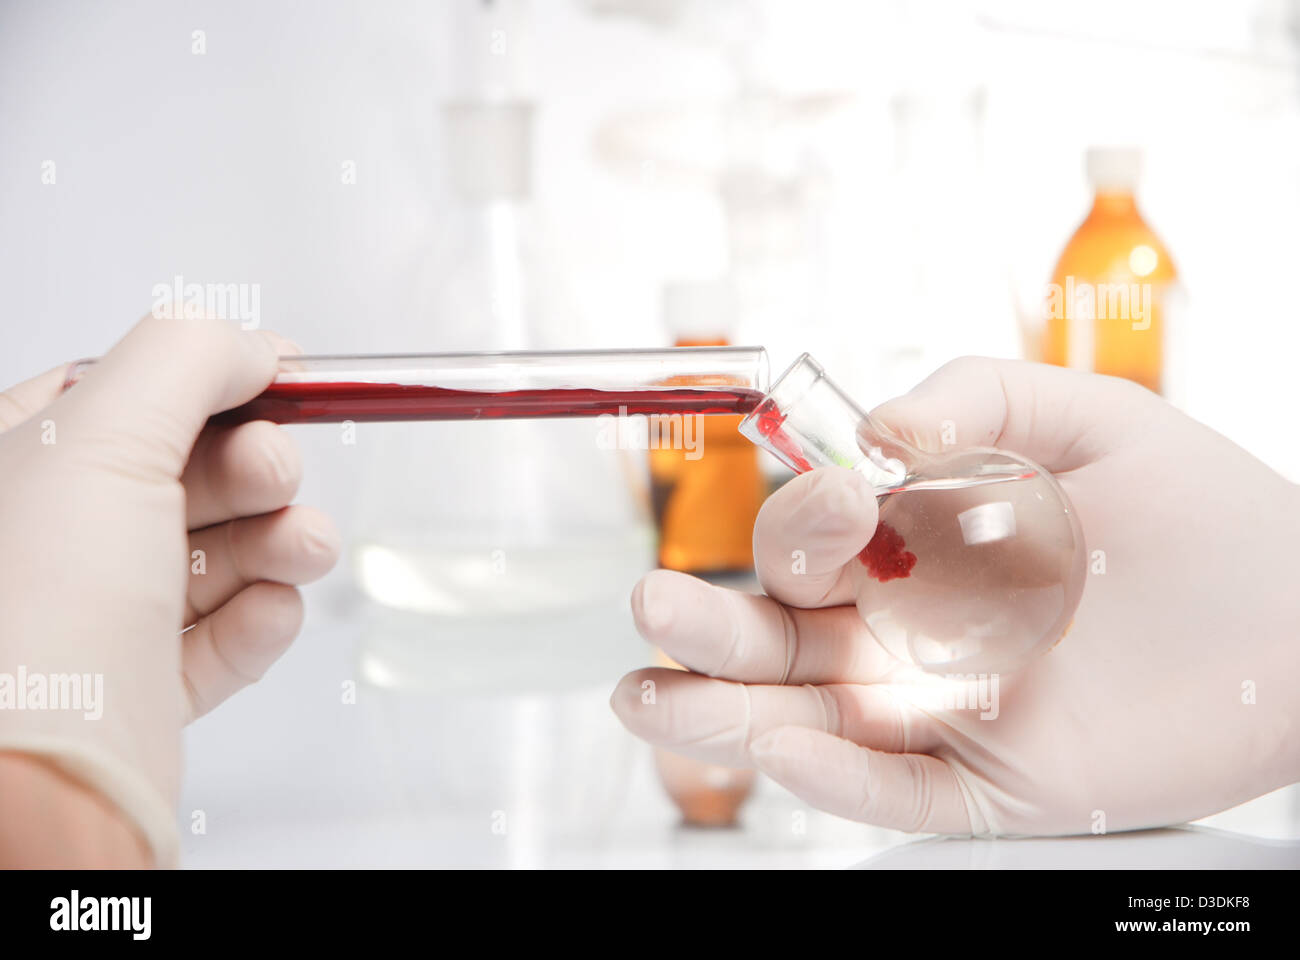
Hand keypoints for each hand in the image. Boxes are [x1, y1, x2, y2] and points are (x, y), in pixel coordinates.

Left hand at [0, 316, 339, 864]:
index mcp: (14, 467)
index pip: (125, 393)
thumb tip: (248, 346)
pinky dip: (258, 620)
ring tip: (302, 547)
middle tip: (276, 472)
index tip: (285, 377)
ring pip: (213, 556)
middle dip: (252, 469)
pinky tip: (269, 611)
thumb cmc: (32, 621)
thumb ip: (184, 362)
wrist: (42, 784)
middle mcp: (49, 541)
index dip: (212, 381)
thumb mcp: (104, 441)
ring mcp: (94, 620)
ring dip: (276, 543)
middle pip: (184, 474)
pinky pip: (221, 639)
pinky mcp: (140, 692)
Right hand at [612, 357, 1299, 834]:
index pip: (816, 544)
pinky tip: (777, 748)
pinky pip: (895, 789)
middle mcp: (907, 631)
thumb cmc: (1200, 511)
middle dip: (708, 625)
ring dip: (725, 712)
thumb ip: (976, 395)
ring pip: (806, 719)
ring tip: (646, 698)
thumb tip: (874, 429)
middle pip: (778, 638)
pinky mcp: (990, 781)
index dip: (806, 521)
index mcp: (913, 549)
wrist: (1299, 613)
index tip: (846, 498)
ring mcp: (939, 708)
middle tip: (652, 605)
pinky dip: (834, 775)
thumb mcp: (1087, 416)